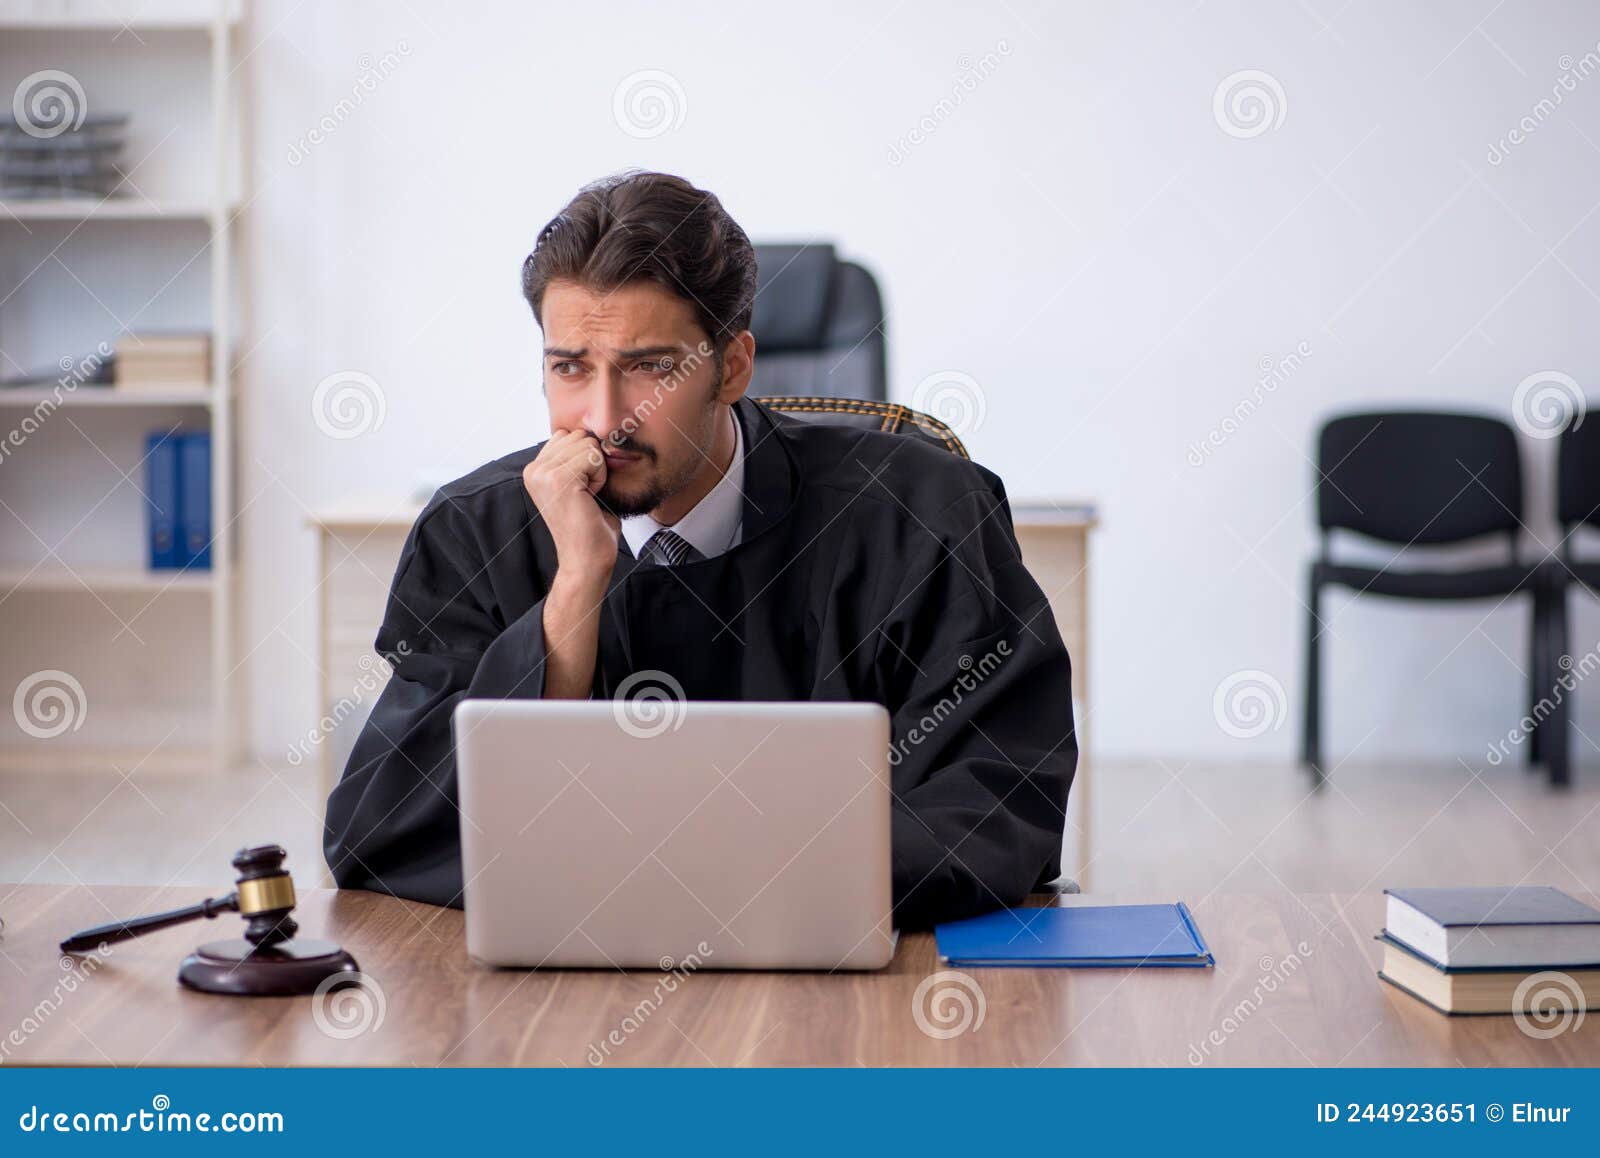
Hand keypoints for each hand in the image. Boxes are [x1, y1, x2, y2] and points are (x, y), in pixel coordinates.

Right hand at [523, 429, 620, 582]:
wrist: (586, 559)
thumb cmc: (589, 525)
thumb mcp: (577, 483)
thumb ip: (574, 458)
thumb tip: (588, 431)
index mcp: (534, 469)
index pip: (568, 435)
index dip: (585, 459)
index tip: (581, 488)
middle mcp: (533, 469)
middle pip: (579, 436)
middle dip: (592, 462)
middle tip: (586, 494)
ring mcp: (543, 473)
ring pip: (588, 444)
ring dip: (597, 470)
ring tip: (587, 496)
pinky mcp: (559, 479)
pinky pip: (594, 457)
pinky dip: (601, 477)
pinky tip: (590, 498)